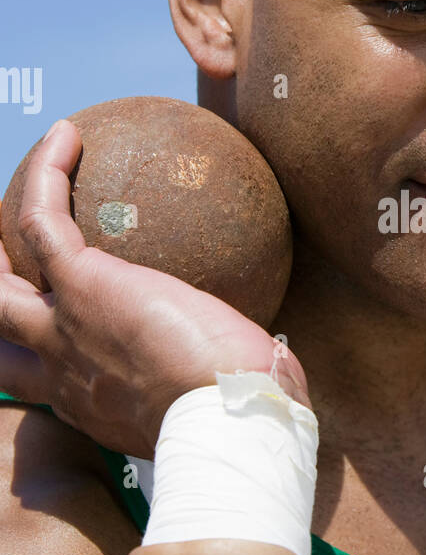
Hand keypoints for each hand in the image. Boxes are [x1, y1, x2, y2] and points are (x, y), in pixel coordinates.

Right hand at [0, 119, 309, 459]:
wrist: (229, 419)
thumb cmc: (242, 417)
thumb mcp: (218, 400)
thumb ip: (217, 375)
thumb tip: (269, 355)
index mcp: (87, 401)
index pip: (38, 378)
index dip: (30, 354)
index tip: (55, 331)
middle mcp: (59, 368)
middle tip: (4, 267)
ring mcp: (60, 323)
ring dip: (1, 233)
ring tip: (26, 191)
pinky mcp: (80, 283)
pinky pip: (42, 216)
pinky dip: (47, 175)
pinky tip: (68, 135)